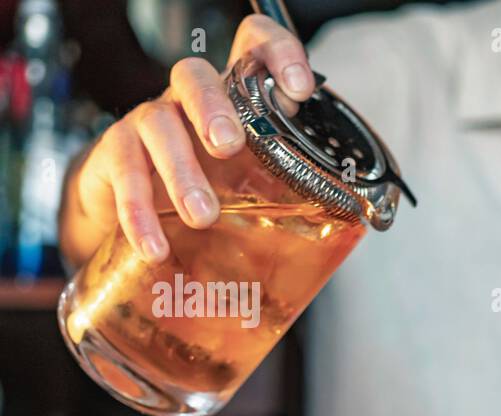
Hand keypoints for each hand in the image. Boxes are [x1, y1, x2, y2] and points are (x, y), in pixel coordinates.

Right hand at [60, 14, 314, 266]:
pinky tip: (156, 247)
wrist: (137, 218)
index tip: (300, 88)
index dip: (277, 53)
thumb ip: (290, 190)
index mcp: (233, 101)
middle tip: (230, 146)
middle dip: (212, 107)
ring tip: (203, 216)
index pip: (251, 47)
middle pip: (194, 76)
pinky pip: (123, 174)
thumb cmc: (209, 191)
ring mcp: (147, 123)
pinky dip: (139, 214)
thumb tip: (352, 221)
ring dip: (181, 173)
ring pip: (158, 126)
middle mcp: (187, 102)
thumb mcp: (254, 186)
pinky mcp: (113, 155)